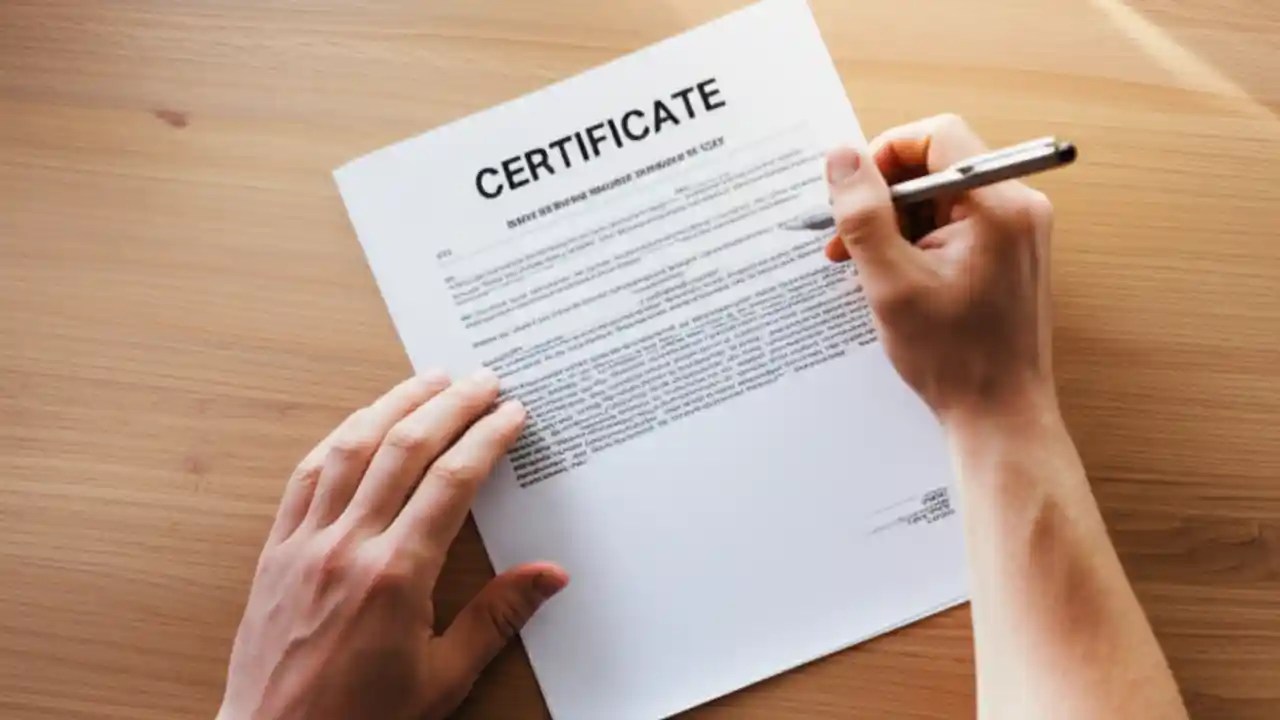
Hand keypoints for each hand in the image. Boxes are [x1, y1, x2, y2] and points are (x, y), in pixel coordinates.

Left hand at [218, 371, 567, 719]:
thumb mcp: (443, 679)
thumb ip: (497, 618)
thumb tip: (551, 575)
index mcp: (396, 576)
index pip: (451, 482)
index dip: (487, 438)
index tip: (511, 414)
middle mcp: (348, 546)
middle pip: (404, 449)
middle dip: (449, 404)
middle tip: (481, 379)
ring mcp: (306, 543)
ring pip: (351, 448)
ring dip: (393, 404)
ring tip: (427, 380)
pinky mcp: (276, 550)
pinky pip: (306, 475)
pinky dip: (338, 438)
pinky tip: (360, 422)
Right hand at [824, 114, 1057, 424]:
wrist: (999, 414)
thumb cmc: (955, 359)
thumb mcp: (891, 283)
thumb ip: (863, 215)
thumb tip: (841, 159)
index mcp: (999, 207)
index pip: (939, 136)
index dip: (886, 155)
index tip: (853, 191)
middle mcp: (1019, 209)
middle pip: (938, 165)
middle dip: (885, 197)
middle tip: (847, 238)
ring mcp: (1018, 232)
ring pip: (942, 197)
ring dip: (897, 223)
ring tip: (865, 265)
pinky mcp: (1009, 254)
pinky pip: (954, 224)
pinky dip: (917, 241)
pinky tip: (892, 275)